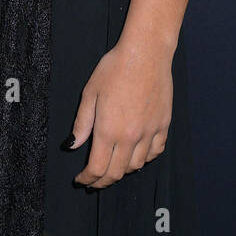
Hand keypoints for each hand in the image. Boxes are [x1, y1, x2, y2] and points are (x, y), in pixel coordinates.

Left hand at [68, 37, 172, 188]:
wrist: (145, 54)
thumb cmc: (114, 69)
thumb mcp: (90, 94)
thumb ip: (81, 124)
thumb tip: (71, 145)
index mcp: (108, 130)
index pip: (97, 168)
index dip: (88, 179)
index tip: (82, 180)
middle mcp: (130, 137)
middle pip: (116, 172)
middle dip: (103, 181)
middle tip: (94, 181)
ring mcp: (149, 132)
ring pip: (136, 166)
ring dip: (123, 171)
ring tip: (113, 166)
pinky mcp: (163, 125)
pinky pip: (155, 152)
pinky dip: (145, 159)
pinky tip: (137, 154)